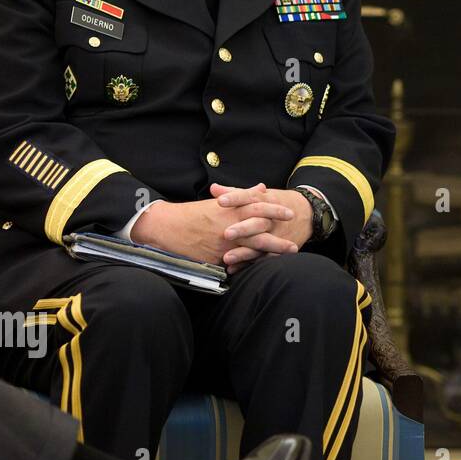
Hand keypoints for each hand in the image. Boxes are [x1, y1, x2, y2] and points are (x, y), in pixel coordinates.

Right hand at [131, 192, 295, 269]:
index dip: (275, 210)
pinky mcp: (214, 258)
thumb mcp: (219, 202)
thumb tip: (261, 188)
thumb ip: (242, 196)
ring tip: (285, 257)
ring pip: (250, 249)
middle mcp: (229, 226)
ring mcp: (223, 243)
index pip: (257, 208)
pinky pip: (234, 264)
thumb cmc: (193, 213)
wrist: (166, 227)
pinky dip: (248, 267)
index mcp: (230, 210)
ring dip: (269, 254)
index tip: (291, 213)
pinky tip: (262, 271)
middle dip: (277, 238)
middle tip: (295, 243)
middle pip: (258, 232)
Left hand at [210, 182, 313, 271]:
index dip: (235, 198)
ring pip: (260, 244)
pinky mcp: (278, 248)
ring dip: (243, 252)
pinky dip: (249, 264)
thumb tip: (213, 188)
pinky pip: (264, 258)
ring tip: (227, 258)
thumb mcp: (260, 194)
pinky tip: (234, 269)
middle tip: (226, 234)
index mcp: (265, 200)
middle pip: (256, 223)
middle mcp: (270, 218)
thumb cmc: (278, 202)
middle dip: (242, 229)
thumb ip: (235, 192)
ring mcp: (276, 234)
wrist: (308, 213)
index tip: (220, 201)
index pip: (249, 197)